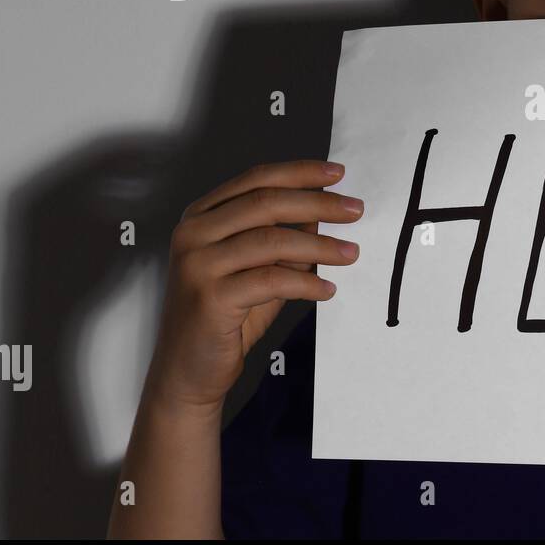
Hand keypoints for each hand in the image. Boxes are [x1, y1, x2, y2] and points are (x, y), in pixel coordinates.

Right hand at [146, 159, 363, 410]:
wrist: (189, 371)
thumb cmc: (224, 318)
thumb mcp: (257, 269)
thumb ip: (282, 239)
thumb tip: (322, 211)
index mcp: (200, 217)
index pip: (256, 180)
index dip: (300, 173)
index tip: (337, 174)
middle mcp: (192, 233)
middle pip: (266, 203)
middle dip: (318, 202)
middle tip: (356, 210)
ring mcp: (197, 264)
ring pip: (271, 240)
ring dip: (320, 245)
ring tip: (351, 253)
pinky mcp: (209, 297)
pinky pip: (271, 280)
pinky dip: (306, 283)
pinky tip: (327, 289)